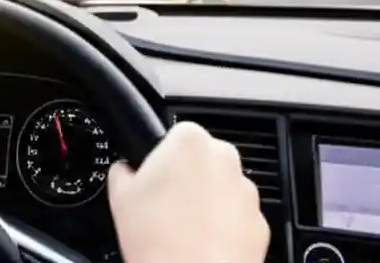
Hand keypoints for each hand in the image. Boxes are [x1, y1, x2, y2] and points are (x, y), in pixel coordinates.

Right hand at [107, 121, 269, 262]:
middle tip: (162, 207)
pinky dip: (223, 228)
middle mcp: (224, 158)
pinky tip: (200, 245)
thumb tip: (125, 171)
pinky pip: (237, 218)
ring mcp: (246, 191)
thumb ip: (123, 172)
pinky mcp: (259, 222)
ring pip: (221, 189)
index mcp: (189, 141)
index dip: (160, 160)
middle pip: (201, 160)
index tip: (152, 180)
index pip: (174, 135)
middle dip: (186, 179)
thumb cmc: (158, 240)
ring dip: (205, 203)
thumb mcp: (120, 197)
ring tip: (180, 231)